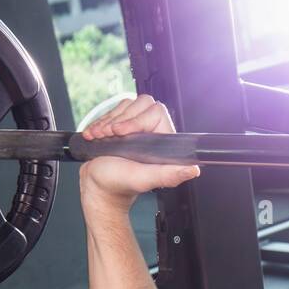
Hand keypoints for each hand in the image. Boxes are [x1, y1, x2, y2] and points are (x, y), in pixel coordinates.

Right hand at [78, 94, 199, 216]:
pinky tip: (95, 135)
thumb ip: (167, 174)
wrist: (96, 184)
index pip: (156, 113)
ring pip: (127, 105)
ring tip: (101, 137)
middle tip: (110, 135)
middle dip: (120, 118)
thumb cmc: (118, 183)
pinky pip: (115, 110)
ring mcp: (136, 128)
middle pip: (141, 104)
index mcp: (162, 145)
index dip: (136, 120)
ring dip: (109, 120)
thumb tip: (193, 170)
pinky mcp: (122, 125)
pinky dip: (101, 121)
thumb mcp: (143, 179)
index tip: (122, 133)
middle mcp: (152, 135)